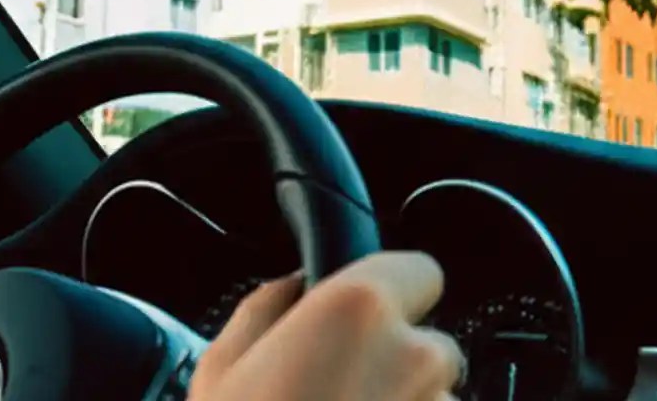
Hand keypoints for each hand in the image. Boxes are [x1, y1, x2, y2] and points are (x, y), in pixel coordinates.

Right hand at [190, 251, 464, 399]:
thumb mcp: (223, 366)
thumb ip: (268, 308)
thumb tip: (292, 290)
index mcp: (359, 309)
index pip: (420, 269)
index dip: (392, 291)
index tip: (365, 315)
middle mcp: (414, 357)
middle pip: (431, 343)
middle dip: (397, 362)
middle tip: (341, 389)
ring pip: (434, 398)